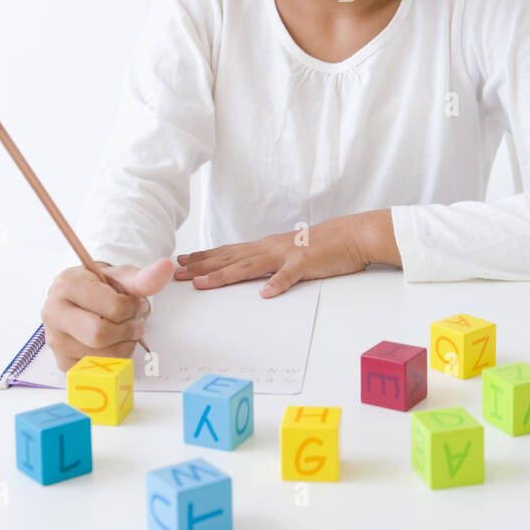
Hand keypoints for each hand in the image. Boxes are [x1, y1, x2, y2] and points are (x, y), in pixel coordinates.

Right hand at [41, 258, 173, 372]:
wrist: (83, 296)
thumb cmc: (102, 286)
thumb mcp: (122, 276)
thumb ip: (144, 277)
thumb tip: (166, 267)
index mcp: (66, 285)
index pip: (111, 308)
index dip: (133, 309)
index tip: (137, 304)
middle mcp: (53, 313)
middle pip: (99, 335)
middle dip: (127, 330)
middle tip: (134, 322)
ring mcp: (55, 340)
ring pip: (100, 356)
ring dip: (123, 346)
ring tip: (124, 331)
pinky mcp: (62, 361)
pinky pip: (96, 370)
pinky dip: (113, 360)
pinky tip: (113, 344)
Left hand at [173, 213, 377, 296]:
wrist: (353, 235)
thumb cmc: (322, 246)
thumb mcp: (289, 252)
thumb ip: (270, 261)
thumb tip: (251, 274)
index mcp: (266, 246)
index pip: (229, 252)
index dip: (204, 257)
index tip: (182, 261)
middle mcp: (271, 247)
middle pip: (230, 258)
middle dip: (202, 266)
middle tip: (176, 272)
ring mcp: (287, 254)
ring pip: (250, 266)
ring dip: (224, 275)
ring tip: (203, 284)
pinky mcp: (306, 263)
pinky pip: (290, 276)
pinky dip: (277, 284)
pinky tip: (264, 294)